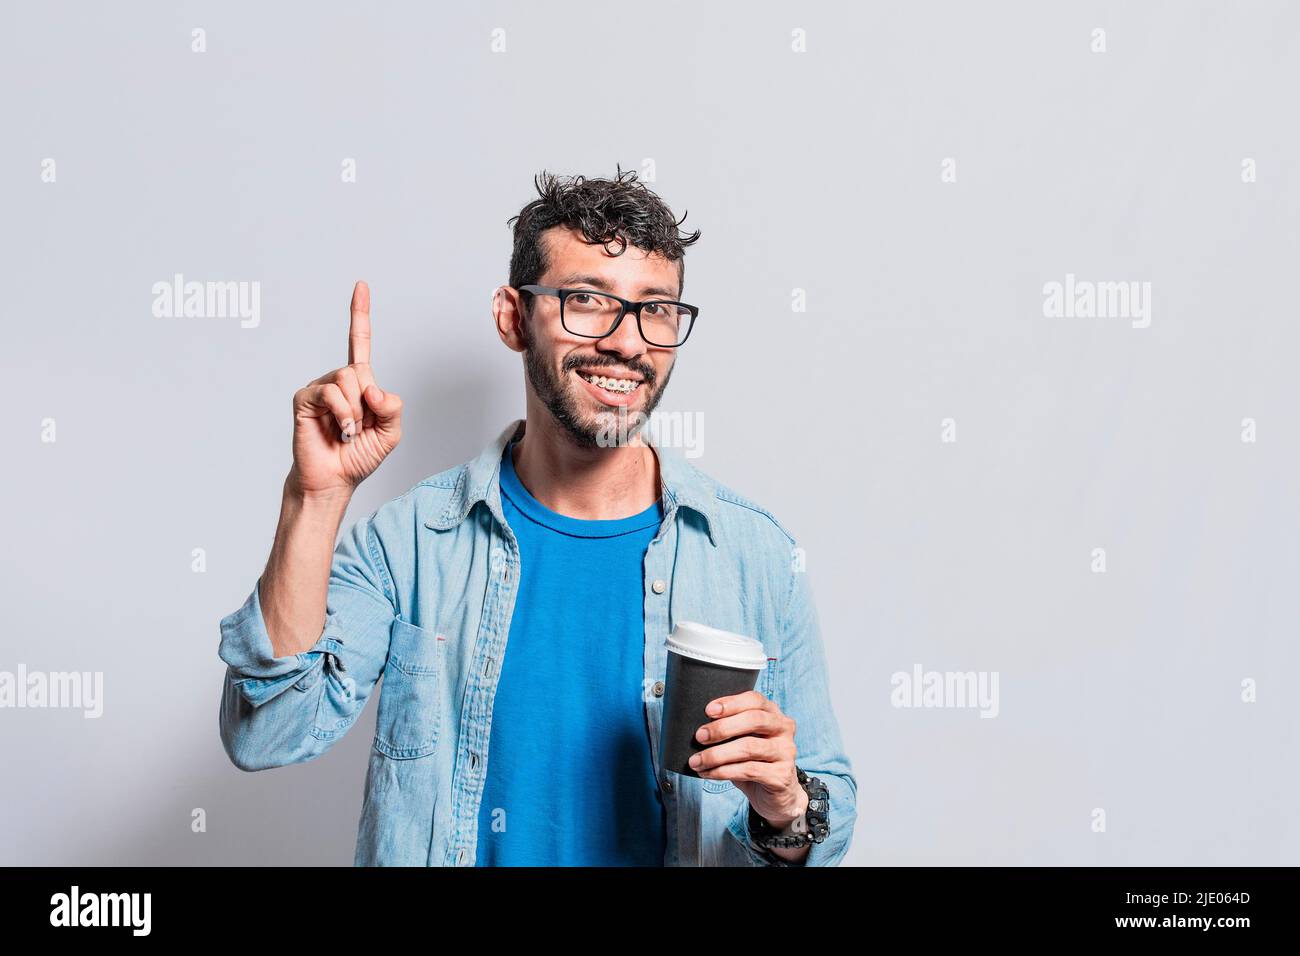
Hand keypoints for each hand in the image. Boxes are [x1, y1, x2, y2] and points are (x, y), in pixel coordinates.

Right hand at [288, 281, 403, 497]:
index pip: (360, 343)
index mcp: (360, 383)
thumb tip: (371, 386)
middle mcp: (339, 380)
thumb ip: (393, 407)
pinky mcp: (305, 398)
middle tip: (359, 428)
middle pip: (361, 370)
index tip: (361, 286)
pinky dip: (342, 415)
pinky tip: (338, 431)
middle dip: (368, 404)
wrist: (334, 481)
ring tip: (347, 431)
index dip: (359, 315)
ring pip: (348, 379)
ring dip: (355, 413)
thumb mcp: (391, 433)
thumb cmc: (359, 456)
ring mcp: (320, 387)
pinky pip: (331, 393)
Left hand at [689, 690, 806, 828]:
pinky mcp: (781, 776)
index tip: (708, 710)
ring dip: (717, 754)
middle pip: (754, 720)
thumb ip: (730, 729)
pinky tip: (708, 773)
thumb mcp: (743, 739)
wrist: (776, 795)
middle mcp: (784, 729)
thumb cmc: (753, 761)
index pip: (755, 699)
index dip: (731, 703)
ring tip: (696, 761)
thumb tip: (698, 727)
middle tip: (699, 736)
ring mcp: (786, 752)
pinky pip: (748, 770)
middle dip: (722, 728)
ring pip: (748, 747)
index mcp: (773, 713)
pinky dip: (723, 771)